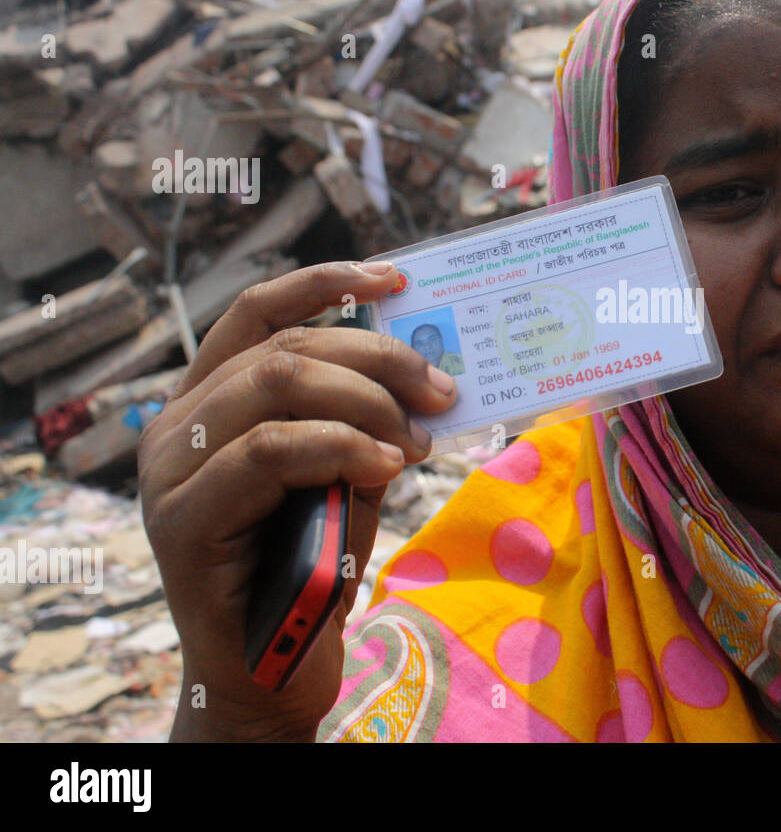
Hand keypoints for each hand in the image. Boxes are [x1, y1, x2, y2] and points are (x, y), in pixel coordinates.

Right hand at [139, 261, 456, 740]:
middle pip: (285, 346)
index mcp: (212, 401)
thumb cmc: (311, 566)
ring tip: (416, 439)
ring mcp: (171, 469)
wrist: (272, 671)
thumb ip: (364, 421)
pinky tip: (383, 464)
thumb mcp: (347, 474)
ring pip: (277, 384)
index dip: (326, 283)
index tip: (395, 278)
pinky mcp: (182, 517)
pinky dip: (338, 446)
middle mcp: (179, 423)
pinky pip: (270, 450)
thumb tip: (424, 371)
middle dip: (377, 357)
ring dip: (366, 401)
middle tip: (441, 391)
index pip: (259, 313)